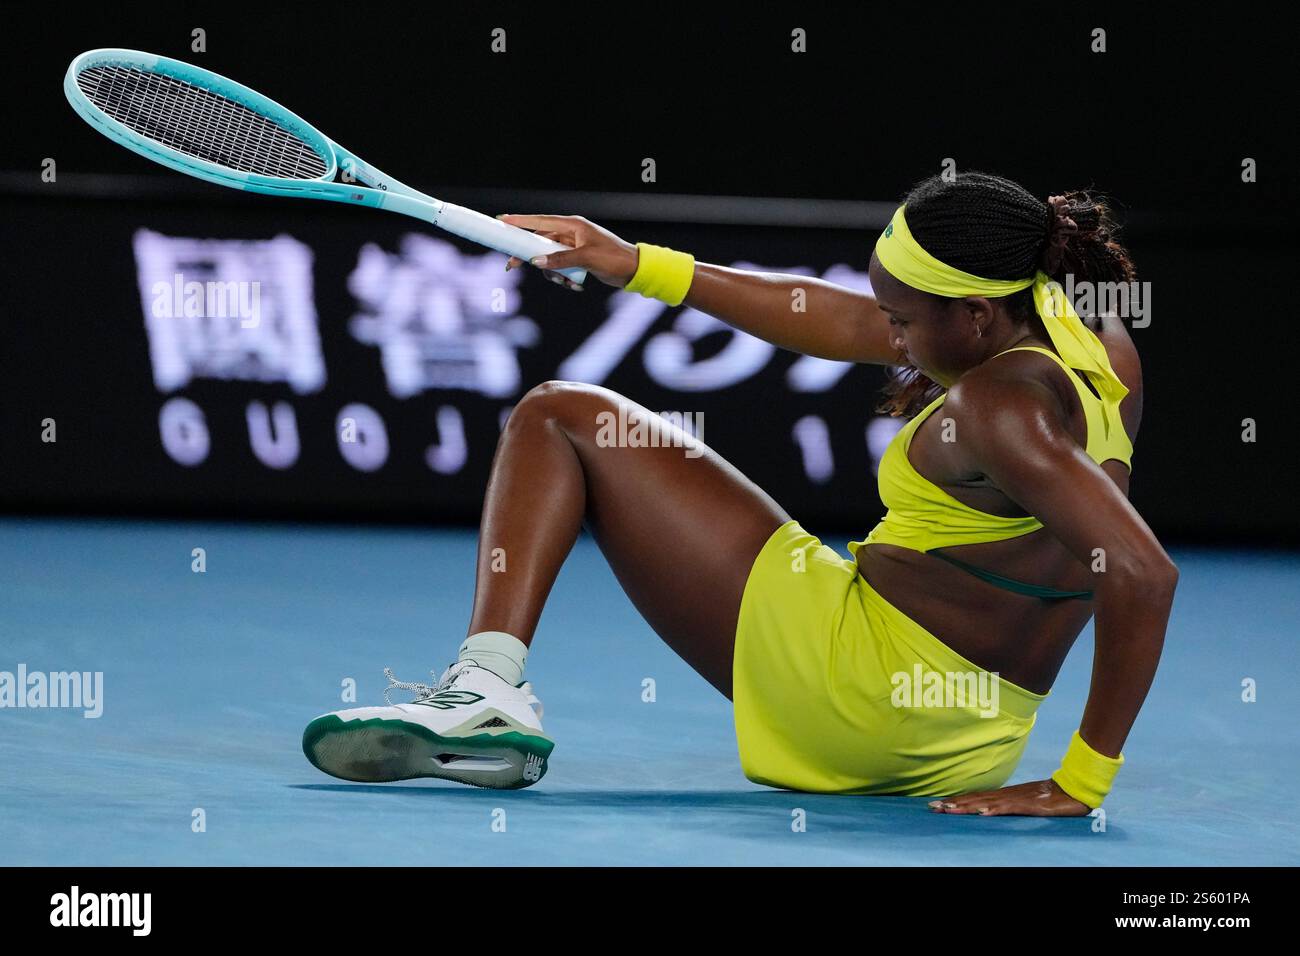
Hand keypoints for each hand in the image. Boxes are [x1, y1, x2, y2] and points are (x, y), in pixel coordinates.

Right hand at [496, 214, 639, 291]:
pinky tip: (576, 285)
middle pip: (540, 242)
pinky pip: (559, 267)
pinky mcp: (576, 259)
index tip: (502, 220)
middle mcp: (571, 233)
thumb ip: (559, 259)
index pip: (540, 221)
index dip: (520, 221)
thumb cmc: (613, 258)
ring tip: (567, 282)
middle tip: (512, 265)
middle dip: (529, 256)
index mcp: (573, 225)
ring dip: (553, 273)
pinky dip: (563, 277)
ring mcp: (573, 247)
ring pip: (548, 258)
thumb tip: (534, 262)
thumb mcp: (585, 258)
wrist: (632, 271)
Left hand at [927, 779, 1091, 816]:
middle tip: (932, 807)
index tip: (939, 804)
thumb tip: (990, 810)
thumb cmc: (1050, 797)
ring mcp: (1016, 799)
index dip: (957, 801)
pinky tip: (982, 813)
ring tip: (948, 810)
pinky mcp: (1028, 805)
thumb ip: (1009, 805)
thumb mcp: (1025, 803)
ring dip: (966, 807)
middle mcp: (1006, 795)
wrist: (1072, 789)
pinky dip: (994, 810)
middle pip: (975, 799)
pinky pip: (1008, 808)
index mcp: (1004, 795)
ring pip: (986, 803)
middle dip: (953, 804)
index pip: (976, 798)